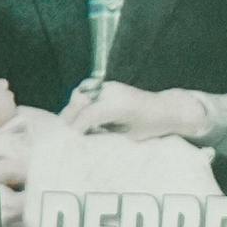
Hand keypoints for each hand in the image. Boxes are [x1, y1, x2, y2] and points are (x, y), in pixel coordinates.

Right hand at [67, 79, 214, 143]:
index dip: (75, 128)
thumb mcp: (128, 137)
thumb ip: (105, 136)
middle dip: (68, 118)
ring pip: (80, 94)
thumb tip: (83, 141)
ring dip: (73, 109)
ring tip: (70, 126)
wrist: (165, 109)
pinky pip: (86, 92)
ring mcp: (109, 86)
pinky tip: (80, 116)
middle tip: (62, 134)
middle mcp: (111, 91)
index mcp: (117, 105)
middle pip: (79, 102)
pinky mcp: (108, 86)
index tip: (67, 141)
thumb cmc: (149, 127)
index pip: (87, 115)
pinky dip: (80, 103)